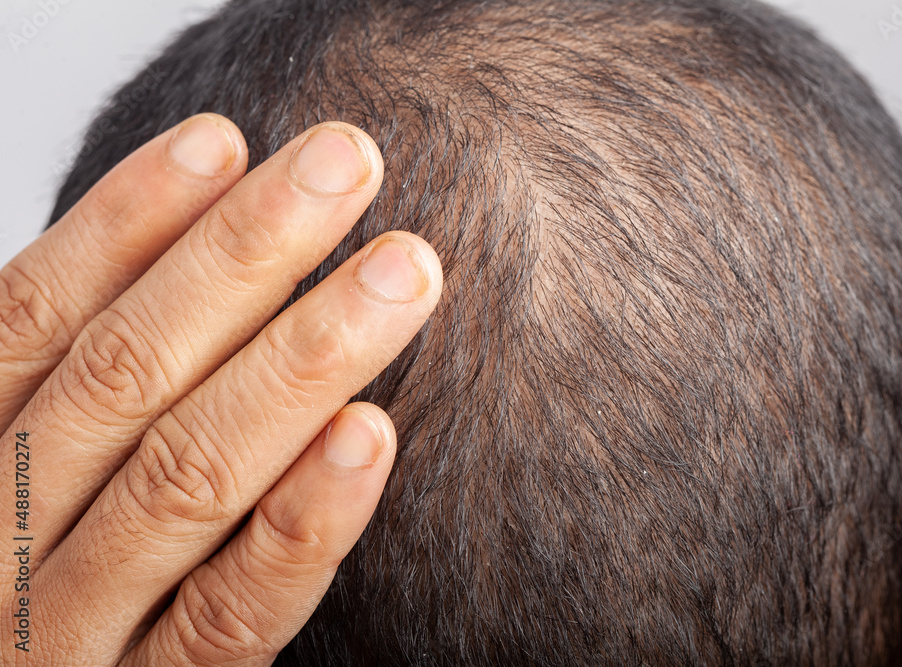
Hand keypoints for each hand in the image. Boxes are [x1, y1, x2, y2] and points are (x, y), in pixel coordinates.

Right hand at [0, 113, 441, 664]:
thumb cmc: (31, 580)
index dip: (124, 225)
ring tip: (400, 271)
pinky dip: (303, 521)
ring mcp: (66, 637)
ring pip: (187, 477)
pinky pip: (231, 615)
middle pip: (121, 378)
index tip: (224, 141)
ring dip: (302, 360)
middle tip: (348, 164)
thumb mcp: (25, 475)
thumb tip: (185, 254)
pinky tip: (368, 432)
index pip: (29, 323)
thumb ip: (74, 395)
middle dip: (240, 259)